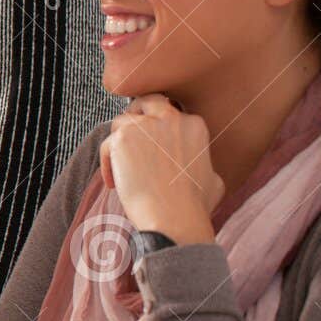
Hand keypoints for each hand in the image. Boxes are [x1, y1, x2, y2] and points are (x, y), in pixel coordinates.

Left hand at [98, 95, 221, 244]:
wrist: (174, 218)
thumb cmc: (194, 206)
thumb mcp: (213, 179)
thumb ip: (203, 164)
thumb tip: (203, 170)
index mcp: (194, 125)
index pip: (168, 112)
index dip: (157, 128)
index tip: (151, 147)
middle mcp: (172, 118)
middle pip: (146, 102)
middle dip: (135, 115)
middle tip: (128, 139)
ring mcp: (146, 125)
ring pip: (122, 122)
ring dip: (118, 145)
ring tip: (121, 171)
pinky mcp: (123, 137)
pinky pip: (107, 144)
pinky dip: (107, 164)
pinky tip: (114, 185)